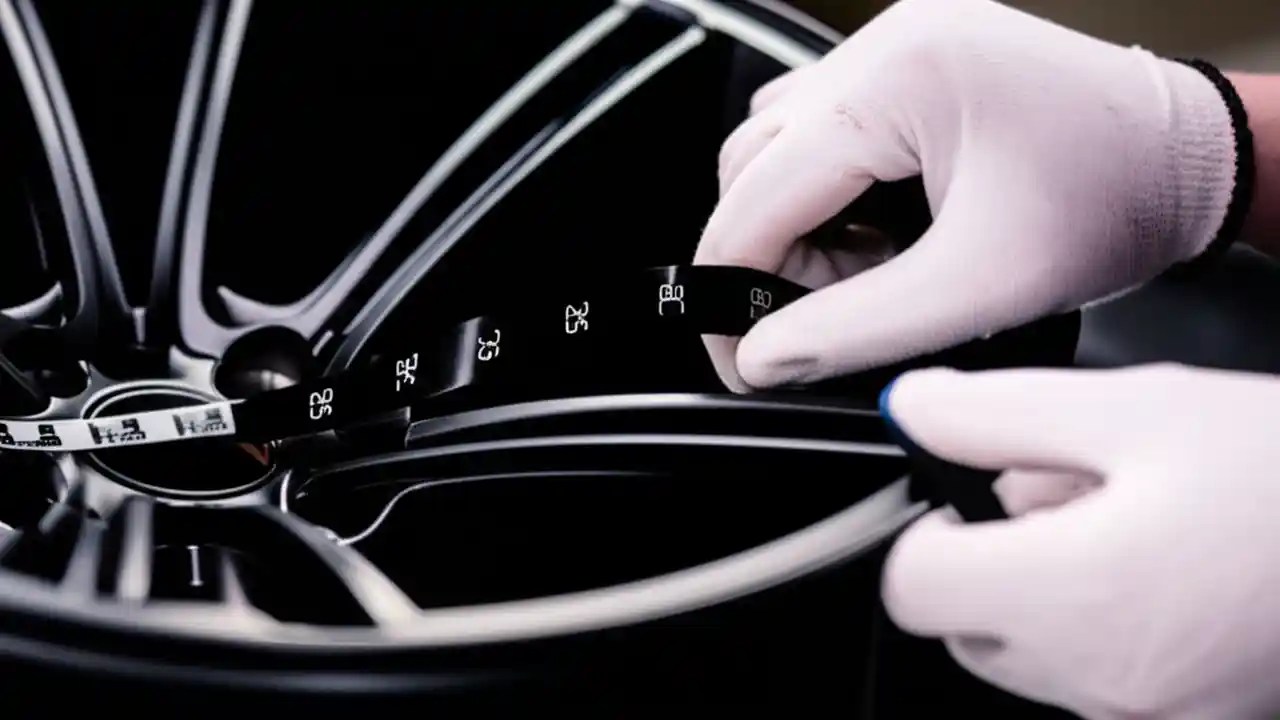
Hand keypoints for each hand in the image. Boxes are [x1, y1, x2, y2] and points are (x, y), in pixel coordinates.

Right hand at [695, 0, 1240, 389]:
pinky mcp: (910, 68)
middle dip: (769, 258)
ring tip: (865, 278)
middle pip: (755, 165)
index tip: (737, 361)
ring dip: (797, 228)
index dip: (729, 287)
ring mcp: (896, 50)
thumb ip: (856, 330)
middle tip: (817, 321)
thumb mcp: (979, 286)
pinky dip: (830, 198)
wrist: (1191, 160)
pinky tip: (877, 237)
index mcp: (897, 79)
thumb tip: (765, 357)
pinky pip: (825, 134)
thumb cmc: (1113, 200)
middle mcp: (885, 46)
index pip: (758, 191)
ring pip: (782, 149)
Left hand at [880, 363, 1279, 719]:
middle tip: (1076, 492)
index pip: (913, 588)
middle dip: (993, 555)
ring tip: (1135, 524)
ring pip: (1028, 652)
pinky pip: (1094, 678)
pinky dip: (1100, 626)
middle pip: (966, 624)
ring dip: (1048, 587)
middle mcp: (1101, 681)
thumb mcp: (1134, 408)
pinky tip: (1164, 570)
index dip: (930, 528)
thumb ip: (995, 415)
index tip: (970, 489)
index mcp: (1075, 598)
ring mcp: (1145, 717)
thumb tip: (911, 412)